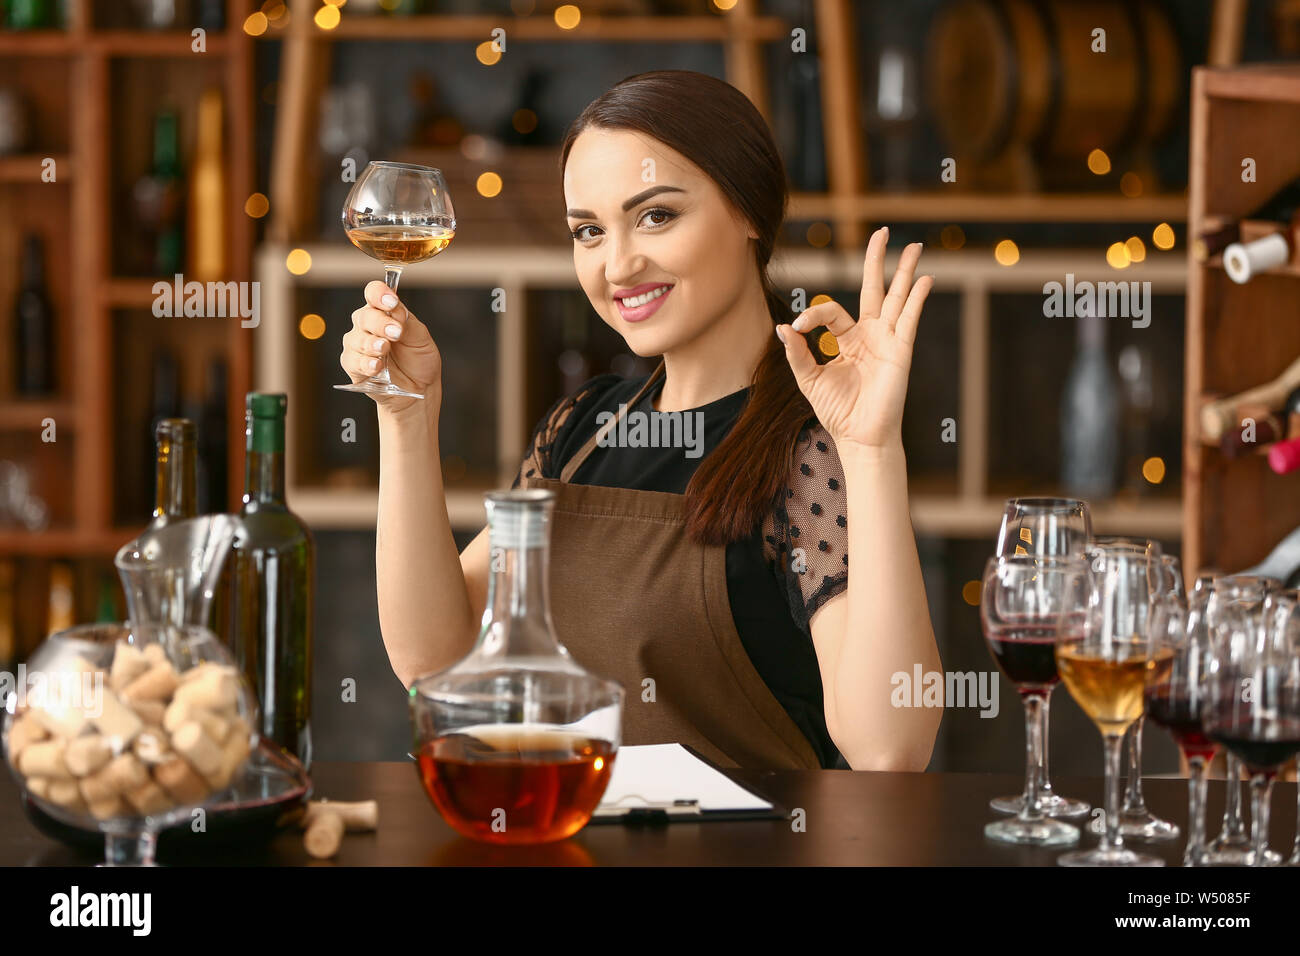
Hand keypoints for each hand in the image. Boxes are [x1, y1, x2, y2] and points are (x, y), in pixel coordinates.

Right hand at [340, 281, 441, 411]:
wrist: (420, 388)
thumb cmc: (419, 359)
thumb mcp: (421, 338)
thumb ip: (408, 323)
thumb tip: (396, 310)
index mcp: (383, 312)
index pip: (374, 293)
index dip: (379, 294)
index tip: (392, 302)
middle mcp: (367, 325)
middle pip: (364, 316)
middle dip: (380, 323)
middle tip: (395, 332)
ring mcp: (358, 345)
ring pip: (356, 339)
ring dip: (372, 344)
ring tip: (385, 349)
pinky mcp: (353, 365)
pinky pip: (353, 361)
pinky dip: (365, 363)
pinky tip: (376, 366)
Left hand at [776, 227, 932, 451]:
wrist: (859, 437)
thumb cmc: (837, 411)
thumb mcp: (809, 380)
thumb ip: (797, 354)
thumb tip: (783, 326)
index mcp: (847, 339)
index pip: (831, 311)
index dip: (812, 315)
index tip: (796, 330)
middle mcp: (870, 334)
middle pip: (874, 288)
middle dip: (877, 260)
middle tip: (882, 231)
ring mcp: (887, 340)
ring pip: (897, 297)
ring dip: (906, 271)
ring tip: (916, 246)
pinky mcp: (901, 351)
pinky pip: (910, 319)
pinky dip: (917, 299)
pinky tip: (925, 280)